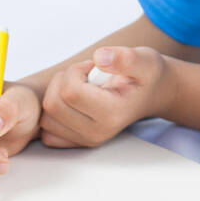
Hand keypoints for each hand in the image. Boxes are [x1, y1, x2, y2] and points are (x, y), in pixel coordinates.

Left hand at [38, 46, 173, 148]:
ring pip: (46, 118)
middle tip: (84, 74)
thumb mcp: (144, 60)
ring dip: (56, 95)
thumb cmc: (147, 75)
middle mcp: (97, 133)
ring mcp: (86, 140)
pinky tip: (71, 101)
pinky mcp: (76, 142)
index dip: (76, 70)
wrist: (153, 93)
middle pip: (53, 105)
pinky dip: (53, 113)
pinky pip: (47, 131)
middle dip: (63, 81)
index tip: (92, 66)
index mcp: (112, 114)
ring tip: (79, 86)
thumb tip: (100, 57)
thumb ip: (125, 58)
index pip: (70, 92)